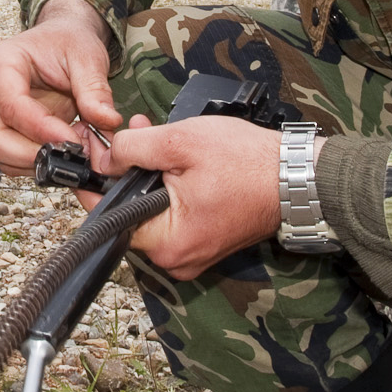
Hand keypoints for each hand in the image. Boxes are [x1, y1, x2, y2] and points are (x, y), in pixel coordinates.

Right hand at [0, 0, 119, 166]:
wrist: (62, 42)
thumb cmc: (68, 42)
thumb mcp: (88, 58)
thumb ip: (95, 90)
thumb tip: (107, 121)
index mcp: (0, 62)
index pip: (11, 106)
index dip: (42, 129)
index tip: (73, 140)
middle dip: (32, 155)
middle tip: (71, 154)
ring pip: (0, 155)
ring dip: (38, 161)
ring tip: (74, 145)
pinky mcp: (0, 131)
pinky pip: (11, 160)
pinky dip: (39, 162)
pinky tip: (63, 146)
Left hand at [92, 114, 285, 279]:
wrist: (298, 178)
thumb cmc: (248, 163)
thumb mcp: (180, 143)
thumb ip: (132, 149)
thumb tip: (103, 157)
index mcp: (165, 243)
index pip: (108, 214)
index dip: (96, 178)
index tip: (93, 149)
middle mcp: (175, 259)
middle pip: (130, 211)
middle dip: (126, 169)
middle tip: (130, 132)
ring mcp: (191, 254)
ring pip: (151, 209)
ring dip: (148, 173)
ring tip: (153, 135)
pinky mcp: (204, 243)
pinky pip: (173, 215)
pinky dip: (169, 187)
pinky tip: (173, 157)